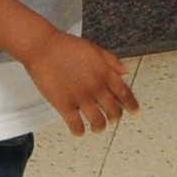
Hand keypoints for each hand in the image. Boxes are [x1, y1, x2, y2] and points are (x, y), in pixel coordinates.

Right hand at [22, 31, 138, 135]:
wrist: (42, 47)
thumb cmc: (65, 45)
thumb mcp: (94, 48)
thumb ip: (111, 61)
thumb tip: (124, 71)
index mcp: (105, 73)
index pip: (125, 94)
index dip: (131, 104)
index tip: (133, 110)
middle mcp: (96, 88)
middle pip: (114, 111)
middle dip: (115, 117)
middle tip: (112, 118)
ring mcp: (81, 98)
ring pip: (98, 122)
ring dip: (100, 126)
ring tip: (97, 127)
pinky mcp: (64, 105)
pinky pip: (76, 125)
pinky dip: (79, 131)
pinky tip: (78, 130)